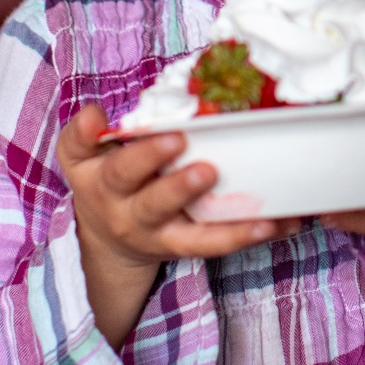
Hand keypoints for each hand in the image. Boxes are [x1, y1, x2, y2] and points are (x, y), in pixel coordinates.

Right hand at [57, 103, 299, 345]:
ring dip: (229, 229)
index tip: (172, 136)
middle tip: (209, 170)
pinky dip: (252, 234)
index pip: (120, 169)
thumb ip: (82, 134)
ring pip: (194, 239)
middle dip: (181, 189)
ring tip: (262, 218)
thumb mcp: (80, 158)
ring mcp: (163, 237)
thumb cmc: (103, 180)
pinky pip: (221, 246)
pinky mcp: (189, 249)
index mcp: (106, 185)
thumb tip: (93, 115)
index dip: (143, 155)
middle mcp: (132, 215)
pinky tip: (283, 222)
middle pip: (154, 205)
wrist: (108, 241)